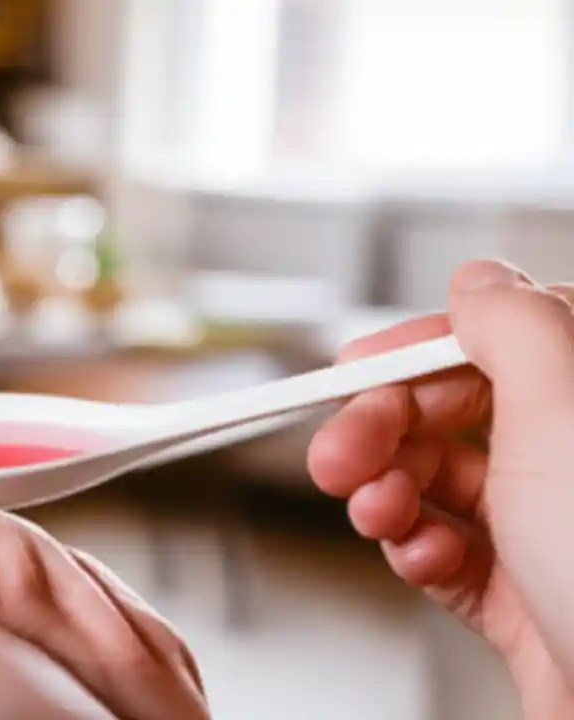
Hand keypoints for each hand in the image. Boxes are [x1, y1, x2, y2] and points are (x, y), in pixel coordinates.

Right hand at [308, 260, 573, 718]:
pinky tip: (422, 561)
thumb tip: (477, 278)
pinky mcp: (531, 599)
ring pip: (438, 485)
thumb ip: (513, 322)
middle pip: (451, 413)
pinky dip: (416, 553)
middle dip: (379, 432)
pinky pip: (448, 555)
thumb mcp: (563, 408)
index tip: (349, 370)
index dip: (411, 352)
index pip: (491, 340)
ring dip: (386, 495)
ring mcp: (554, 531)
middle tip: (335, 459)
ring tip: (375, 518)